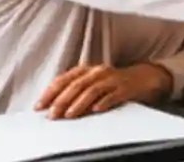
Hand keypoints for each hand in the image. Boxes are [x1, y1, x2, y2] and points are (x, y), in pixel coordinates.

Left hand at [36, 63, 172, 118]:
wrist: (143, 77)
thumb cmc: (112, 83)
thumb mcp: (92, 83)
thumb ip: (74, 90)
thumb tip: (53, 106)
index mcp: (87, 69)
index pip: (64, 79)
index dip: (50, 93)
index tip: (39, 106)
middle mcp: (99, 71)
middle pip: (76, 85)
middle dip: (61, 101)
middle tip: (52, 114)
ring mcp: (113, 79)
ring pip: (93, 90)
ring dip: (79, 103)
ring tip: (69, 115)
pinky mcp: (126, 87)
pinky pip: (114, 94)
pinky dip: (104, 102)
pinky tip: (96, 109)